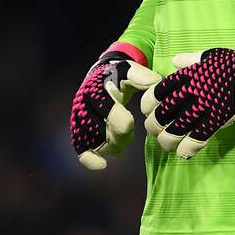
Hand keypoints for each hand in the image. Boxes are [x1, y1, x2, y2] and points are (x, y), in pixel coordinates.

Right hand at [70, 49, 160, 169]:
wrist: (101, 75)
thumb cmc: (118, 75)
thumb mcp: (129, 70)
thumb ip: (141, 76)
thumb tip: (155, 84)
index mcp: (96, 89)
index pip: (104, 108)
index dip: (118, 120)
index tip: (131, 124)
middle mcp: (83, 104)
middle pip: (98, 129)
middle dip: (117, 136)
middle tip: (130, 132)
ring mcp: (79, 118)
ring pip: (91, 140)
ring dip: (110, 146)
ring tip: (123, 143)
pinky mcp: (79, 129)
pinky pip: (79, 147)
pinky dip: (89, 159)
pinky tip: (102, 165)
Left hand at [141, 33, 234, 159]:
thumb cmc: (234, 61)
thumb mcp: (209, 55)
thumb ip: (190, 59)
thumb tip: (174, 61)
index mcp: (186, 75)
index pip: (157, 92)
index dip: (148, 105)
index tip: (148, 111)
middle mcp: (190, 91)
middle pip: (163, 114)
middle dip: (154, 126)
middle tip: (154, 132)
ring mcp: (204, 106)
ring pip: (177, 129)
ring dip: (167, 141)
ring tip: (166, 146)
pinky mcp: (218, 119)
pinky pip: (198, 137)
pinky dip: (188, 148)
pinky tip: (183, 154)